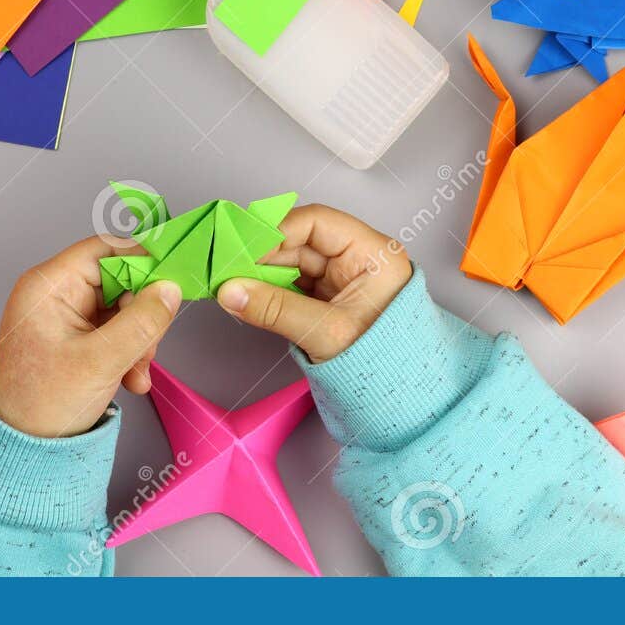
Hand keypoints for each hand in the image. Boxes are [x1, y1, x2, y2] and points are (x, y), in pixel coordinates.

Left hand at [0, 236, 180, 437]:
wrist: (20, 450)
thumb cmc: (40, 405)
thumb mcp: (100, 362)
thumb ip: (141, 323)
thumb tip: (170, 289)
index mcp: (48, 286)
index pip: (106, 250)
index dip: (144, 261)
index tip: (174, 280)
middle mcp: (54, 294)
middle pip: (119, 280)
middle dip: (142, 315)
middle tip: (149, 346)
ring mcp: (64, 316)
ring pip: (121, 308)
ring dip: (138, 340)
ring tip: (137, 371)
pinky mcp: (73, 338)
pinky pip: (113, 331)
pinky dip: (128, 352)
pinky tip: (131, 378)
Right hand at [216, 204, 411, 362]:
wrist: (398, 401)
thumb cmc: (380, 363)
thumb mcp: (325, 332)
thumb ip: (275, 309)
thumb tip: (229, 291)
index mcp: (372, 254)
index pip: (317, 222)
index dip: (276, 231)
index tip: (241, 246)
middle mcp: (358, 259)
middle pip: (301, 242)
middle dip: (262, 255)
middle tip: (226, 267)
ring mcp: (343, 279)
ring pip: (293, 263)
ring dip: (262, 273)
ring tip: (231, 283)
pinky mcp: (330, 299)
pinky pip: (294, 284)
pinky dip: (270, 289)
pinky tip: (248, 294)